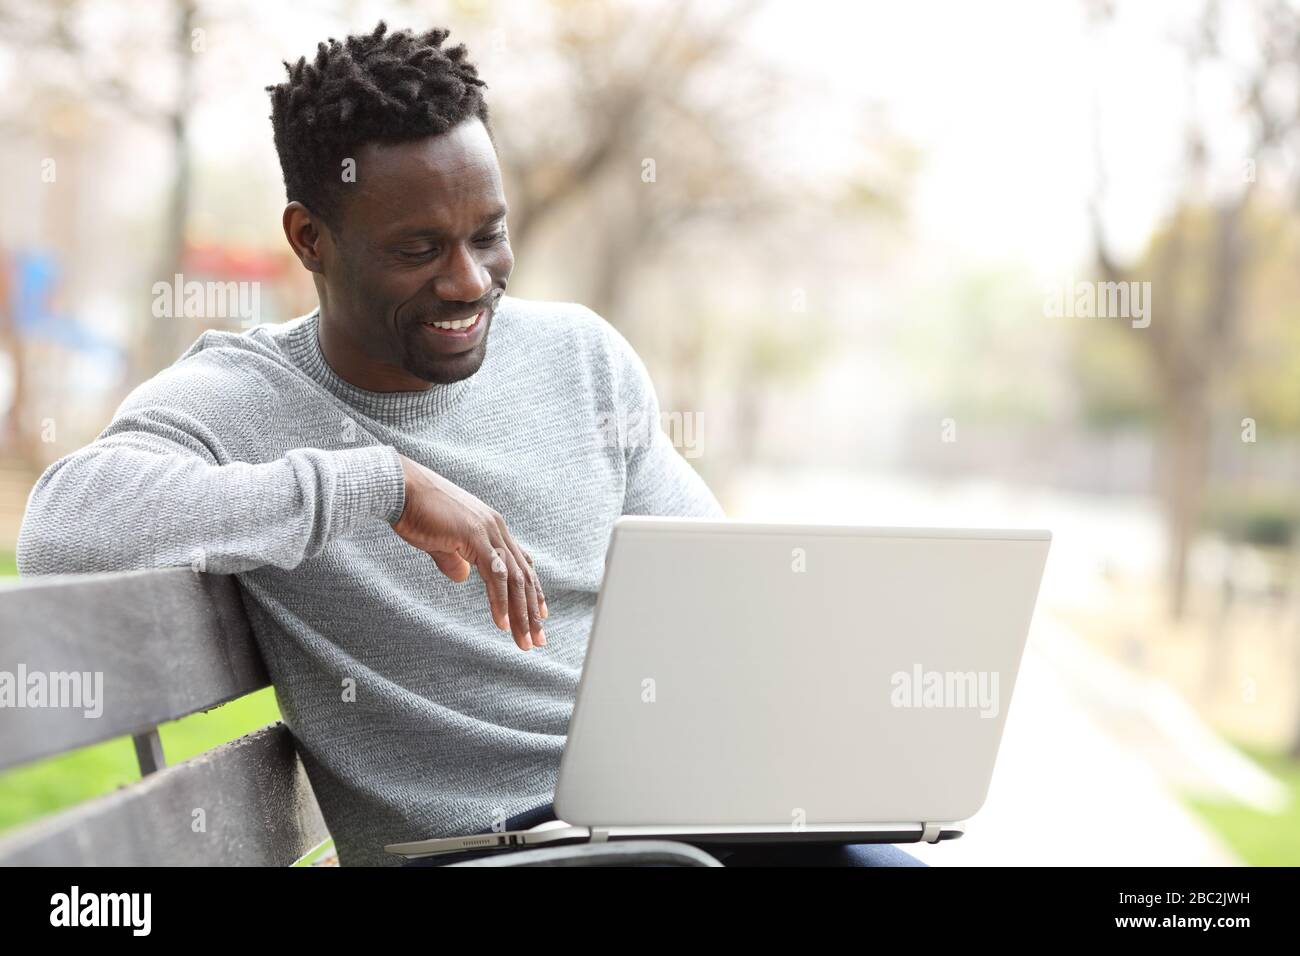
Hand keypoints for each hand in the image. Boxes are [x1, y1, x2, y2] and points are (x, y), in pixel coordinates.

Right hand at [390, 454, 547, 650]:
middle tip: (539, 640)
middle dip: (532, 611)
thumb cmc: (416, 512)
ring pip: (515, 579)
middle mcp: (496, 528)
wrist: (401, 489)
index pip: (521, 564)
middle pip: (524, 576)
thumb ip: (454, 559)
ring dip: (522, 614)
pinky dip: (500, 602)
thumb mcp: (439, 542)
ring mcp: (488, 531)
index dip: (533, 590)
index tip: (541, 615)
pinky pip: (495, 576)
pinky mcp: (475, 537)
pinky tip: (503, 623)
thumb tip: (462, 576)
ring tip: (525, 640)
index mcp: (491, 527)